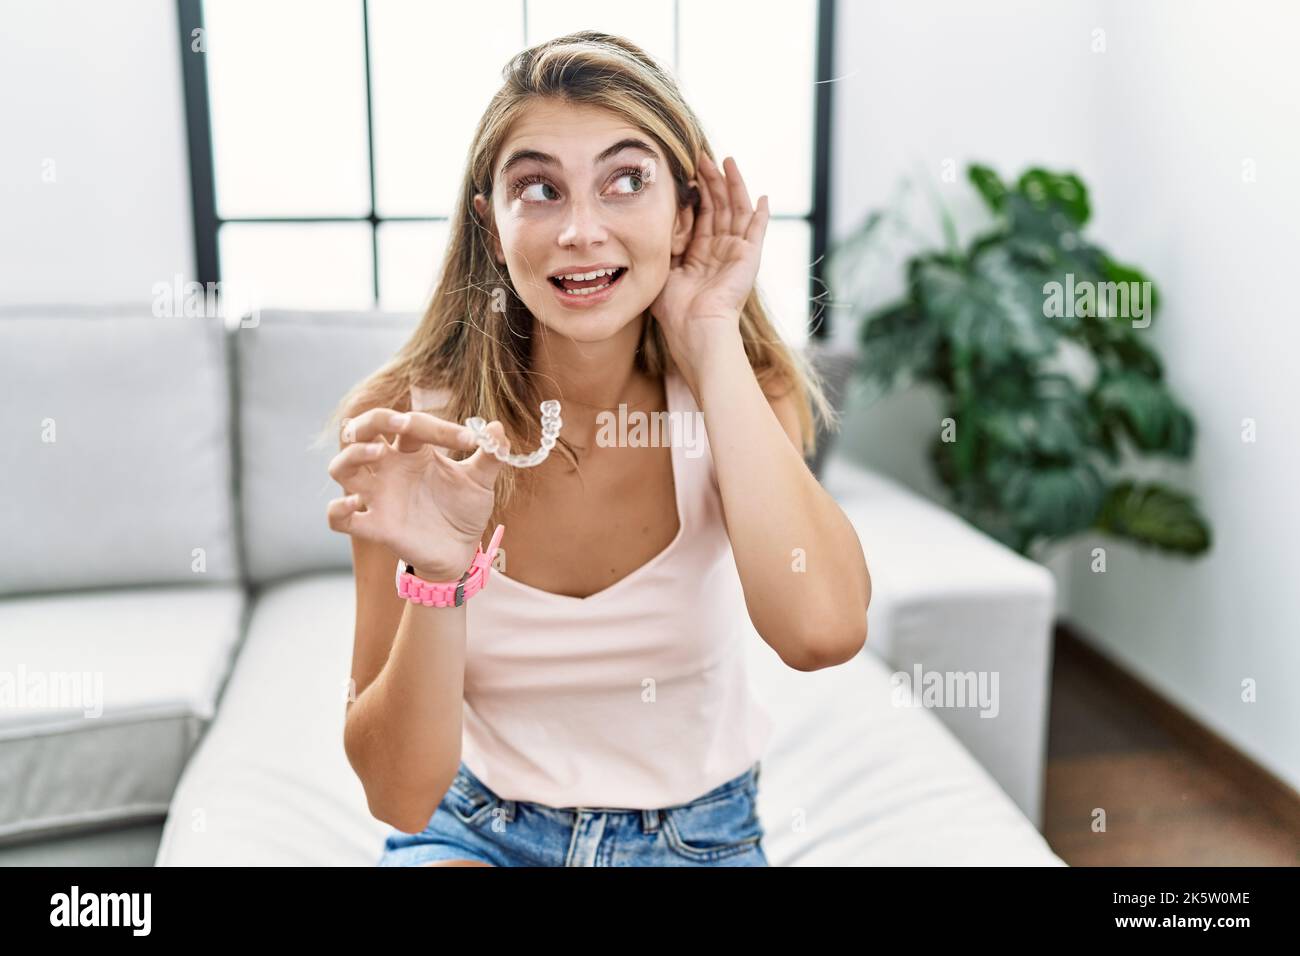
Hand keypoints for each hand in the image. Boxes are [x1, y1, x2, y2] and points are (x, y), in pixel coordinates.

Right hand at [326, 408, 510, 577]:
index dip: (437, 426)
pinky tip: (356, 504)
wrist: (461, 551)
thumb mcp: (481, 481)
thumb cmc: (463, 510)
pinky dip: (339, 509)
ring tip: (377, 453)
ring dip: (352, 455)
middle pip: (359, 431)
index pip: (410, 424)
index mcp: (412, 452)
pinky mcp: (375, 527)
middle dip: (373, 420)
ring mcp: (378, 497)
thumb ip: (490, 455)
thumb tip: (498, 429)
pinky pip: (338, 518)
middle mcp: (389, 469)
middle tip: (403, 423)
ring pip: (341, 468)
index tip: (471, 441)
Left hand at [650, 153, 769, 391]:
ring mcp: (736, 254)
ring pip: (736, 211)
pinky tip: (764, 197)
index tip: (686, 170)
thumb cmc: (675, 309)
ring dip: (732, 186)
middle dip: (711, 181)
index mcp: (699, 256)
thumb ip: (663, 246)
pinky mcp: (749, 257)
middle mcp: (720, 253)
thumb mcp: (662, 270)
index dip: (695, 193)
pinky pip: (758, 231)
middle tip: (702, 156)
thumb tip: (651, 222)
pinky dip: (762, 214)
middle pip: (718, 207)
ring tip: (726, 161)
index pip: (700, 217)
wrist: (695, 327)